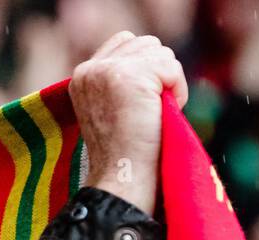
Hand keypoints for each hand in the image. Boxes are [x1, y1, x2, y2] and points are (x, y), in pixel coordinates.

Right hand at [69, 32, 187, 214]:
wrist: (122, 179)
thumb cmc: (124, 153)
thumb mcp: (111, 107)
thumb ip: (120, 79)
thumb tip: (153, 56)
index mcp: (81, 76)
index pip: (126, 41)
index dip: (145, 68)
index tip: (139, 104)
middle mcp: (90, 69)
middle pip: (146, 44)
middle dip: (158, 74)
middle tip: (148, 112)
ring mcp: (108, 71)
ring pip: (161, 53)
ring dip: (168, 84)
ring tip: (153, 115)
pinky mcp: (132, 76)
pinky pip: (172, 67)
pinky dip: (177, 91)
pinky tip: (161, 116)